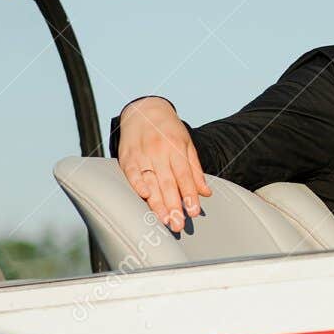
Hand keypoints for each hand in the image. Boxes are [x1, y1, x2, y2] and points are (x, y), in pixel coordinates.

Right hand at [116, 97, 211, 232]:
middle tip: (179, 224)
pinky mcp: (127, 156)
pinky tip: (143, 196)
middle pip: (168, 182)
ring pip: (150, 181)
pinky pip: (131, 172)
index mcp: (176, 148)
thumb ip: (195, 170)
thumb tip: (206, 192)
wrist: (145, 109)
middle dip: (174, 205)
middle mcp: (159, 151)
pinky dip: (136, 183)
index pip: (185, 175)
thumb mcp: (187, 145)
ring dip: (157, 202)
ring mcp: (142, 153)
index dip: (189, 194)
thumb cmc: (169, 130)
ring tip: (164, 219)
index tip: (194, 211)